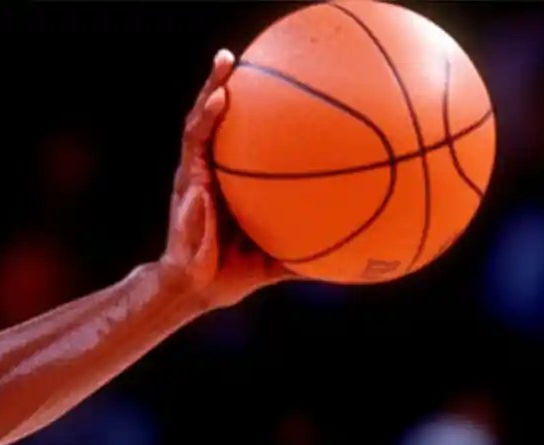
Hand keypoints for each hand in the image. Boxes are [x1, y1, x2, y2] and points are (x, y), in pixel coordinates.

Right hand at [161, 49, 295, 308]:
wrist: (197, 287)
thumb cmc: (235, 271)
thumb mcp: (279, 257)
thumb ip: (310, 248)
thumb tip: (357, 255)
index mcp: (230, 183)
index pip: (237, 140)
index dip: (247, 112)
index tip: (269, 85)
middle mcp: (210, 172)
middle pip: (216, 121)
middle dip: (223, 86)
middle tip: (237, 59)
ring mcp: (195, 175)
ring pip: (200, 123)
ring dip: (210, 92)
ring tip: (224, 66)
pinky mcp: (186, 185)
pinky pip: (194, 147)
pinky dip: (205, 123)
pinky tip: (218, 104)